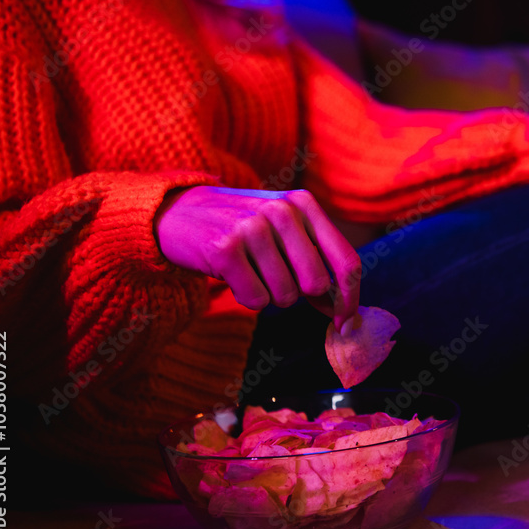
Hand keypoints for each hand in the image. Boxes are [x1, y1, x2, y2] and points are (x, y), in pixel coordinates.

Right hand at [155, 186, 360, 329]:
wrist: (178, 211)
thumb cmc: (242, 229)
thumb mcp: (282, 231)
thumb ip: (316, 262)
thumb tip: (344, 312)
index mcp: (304, 205)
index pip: (346, 261)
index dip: (350, 299)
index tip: (346, 324)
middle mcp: (283, 211)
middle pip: (316, 284)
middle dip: (298, 293)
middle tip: (272, 277)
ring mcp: (253, 228)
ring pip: (285, 296)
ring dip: (268, 294)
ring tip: (249, 269)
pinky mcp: (226, 249)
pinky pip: (256, 300)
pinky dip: (246, 298)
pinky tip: (233, 275)